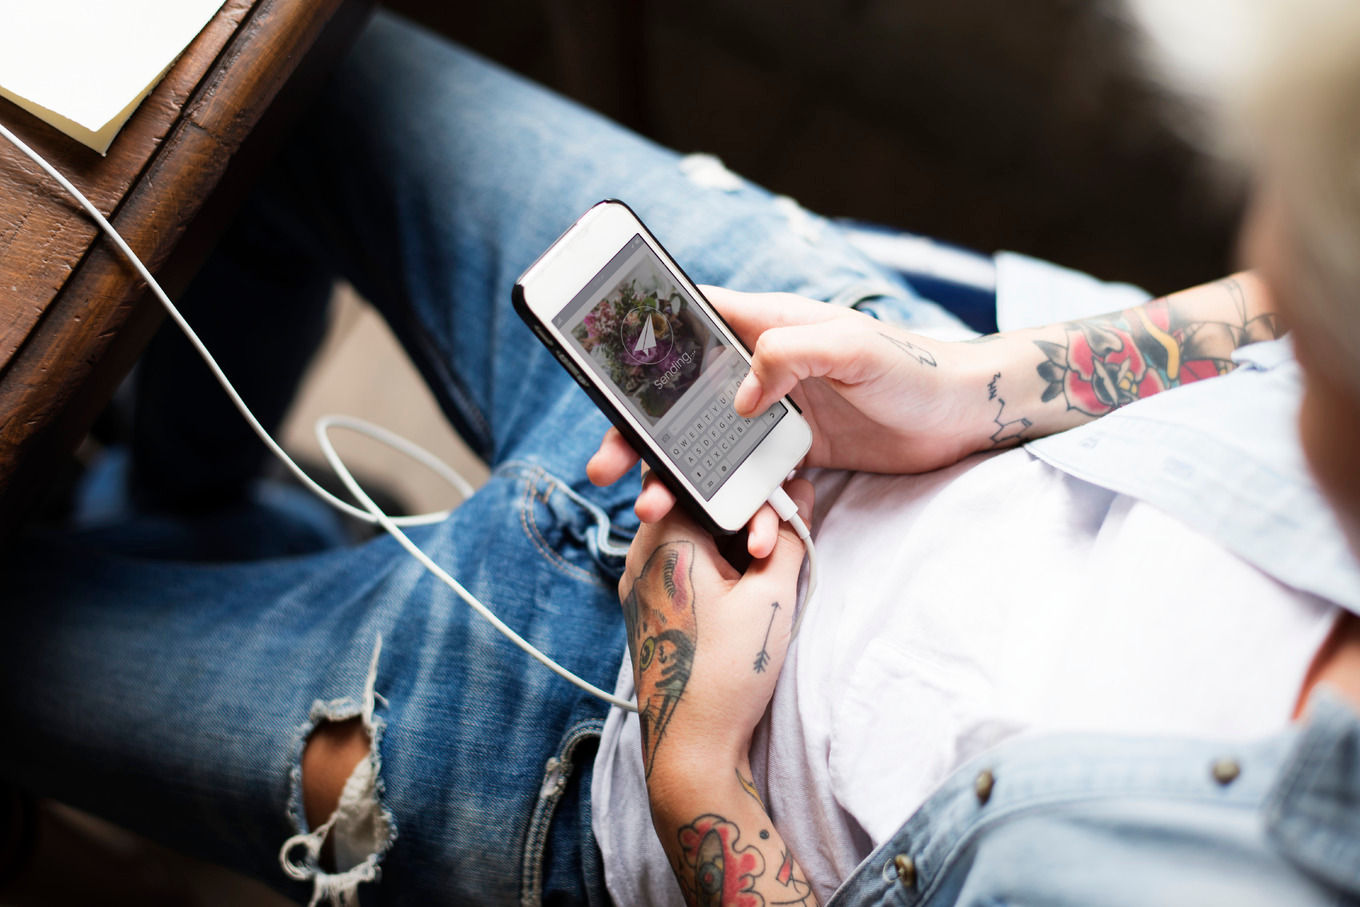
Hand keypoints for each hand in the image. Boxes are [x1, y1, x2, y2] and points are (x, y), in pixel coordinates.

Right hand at [590, 286, 988, 554]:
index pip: (688, 327)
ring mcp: (776, 418)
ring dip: (679, 483)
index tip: (600, 380)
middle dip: (637, 436)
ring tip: (655, 513)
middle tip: (603, 467)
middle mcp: (762, 373)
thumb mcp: (853, 347)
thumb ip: (790, 353)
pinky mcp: (797, 457)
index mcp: (765, 328)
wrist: (965, 418)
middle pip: (680, 402)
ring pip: (708, 451)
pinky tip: (754, 538)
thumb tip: (739, 397)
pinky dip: (748, 514)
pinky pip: (756, 487)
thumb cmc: (914, 369)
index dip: (640, 348)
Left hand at [618, 478, 813, 775]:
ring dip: (732, 544)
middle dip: (743, 517)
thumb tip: (800, 493)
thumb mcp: (774, 595)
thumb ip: (790, 535)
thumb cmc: (728, 673)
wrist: (692, 745)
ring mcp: (638, 579)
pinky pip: (683, 565)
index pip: (703, 478)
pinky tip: (742, 597)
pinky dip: (715, 568)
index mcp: (665, 538)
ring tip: (761, 578)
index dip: (747, 485)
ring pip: (693, 534)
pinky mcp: (647, 603)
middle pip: (699, 504)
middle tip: (774, 548)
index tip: (779, 505)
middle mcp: (641, 552)